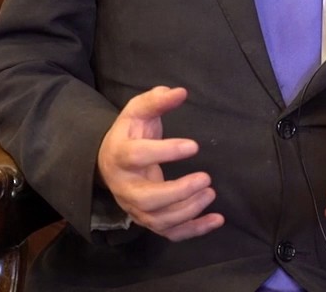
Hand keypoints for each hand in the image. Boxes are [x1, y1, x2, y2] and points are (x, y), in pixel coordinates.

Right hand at [97, 86, 223, 239]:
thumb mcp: (137, 111)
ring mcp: (135, 207)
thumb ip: (156, 101)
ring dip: (188, 211)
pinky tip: (217, 219)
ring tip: (210, 193)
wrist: (109, 161)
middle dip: (178, 192)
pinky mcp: (148, 219)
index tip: (194, 146)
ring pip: (159, 220)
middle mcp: (124, 187)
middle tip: (206, 178)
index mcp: (119, 156)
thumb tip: (180, 92)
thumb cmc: (129, 133)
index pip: (137, 157)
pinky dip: (194, 230)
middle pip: (147, 199)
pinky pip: (170, 233)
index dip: (165, 152)